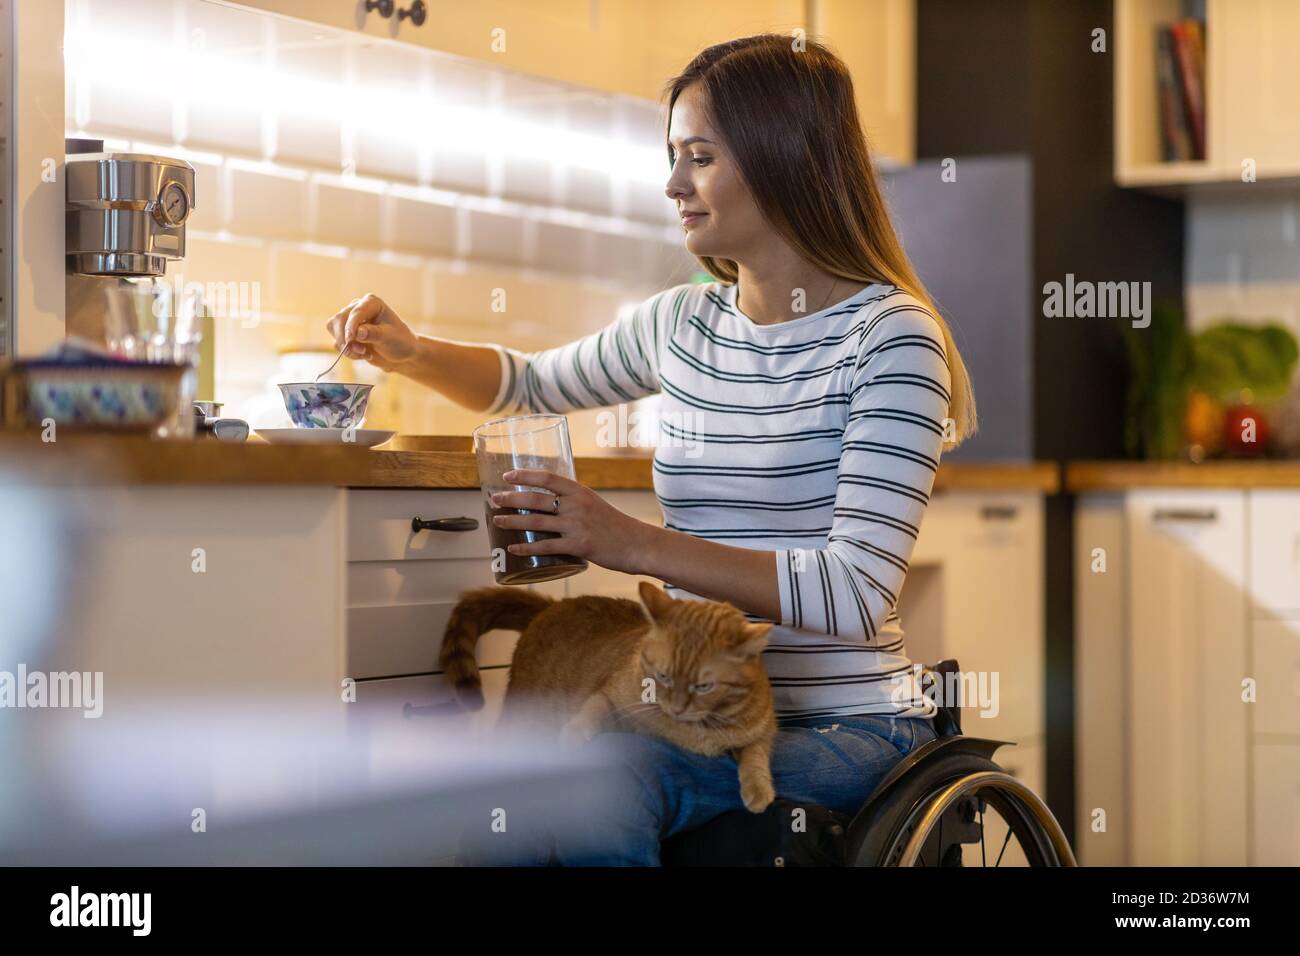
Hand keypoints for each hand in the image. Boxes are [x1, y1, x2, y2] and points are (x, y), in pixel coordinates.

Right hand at [325, 293, 418, 373]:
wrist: (400, 354)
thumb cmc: (399, 341)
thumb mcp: (389, 337)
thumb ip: (373, 333)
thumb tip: (357, 332)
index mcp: (372, 303)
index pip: (355, 312)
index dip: (350, 326)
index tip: (350, 339)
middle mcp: (358, 307)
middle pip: (339, 319)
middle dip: (346, 338)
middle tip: (361, 352)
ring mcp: (350, 319)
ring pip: (334, 329)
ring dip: (346, 346)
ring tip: (364, 353)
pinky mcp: (346, 332)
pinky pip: (337, 341)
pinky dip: (347, 351)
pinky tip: (363, 354)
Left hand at [489, 468, 654, 574]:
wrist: (636, 544)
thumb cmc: (614, 525)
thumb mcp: (594, 504)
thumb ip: (572, 502)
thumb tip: (548, 503)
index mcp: (580, 492)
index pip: (547, 478)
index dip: (525, 475)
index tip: (507, 475)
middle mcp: (576, 505)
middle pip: (536, 499)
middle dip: (511, 499)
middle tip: (494, 500)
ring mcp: (576, 526)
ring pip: (536, 522)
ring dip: (512, 522)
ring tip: (497, 522)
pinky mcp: (578, 546)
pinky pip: (546, 546)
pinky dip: (526, 547)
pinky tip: (513, 548)